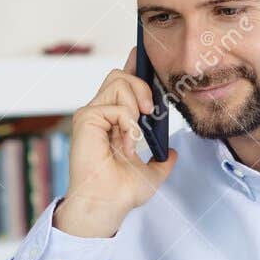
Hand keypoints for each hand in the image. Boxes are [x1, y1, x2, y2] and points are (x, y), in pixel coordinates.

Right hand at [53, 52, 177, 238]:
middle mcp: (99, 113)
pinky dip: (128, 125)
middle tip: (149, 112)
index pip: (121, 83)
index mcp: (112, 121)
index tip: (142, 54)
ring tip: (133, 135)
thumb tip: (173, 154)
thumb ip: (163, 160)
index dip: (133, 66)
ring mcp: (91, 115)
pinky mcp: (86, 119)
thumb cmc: (121, 192)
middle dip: (141, 85)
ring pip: (119, 82)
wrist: (107, 205)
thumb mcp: (152, 173)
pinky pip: (116, 106)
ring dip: (135, 108)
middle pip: (120, 74)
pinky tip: (124, 144)